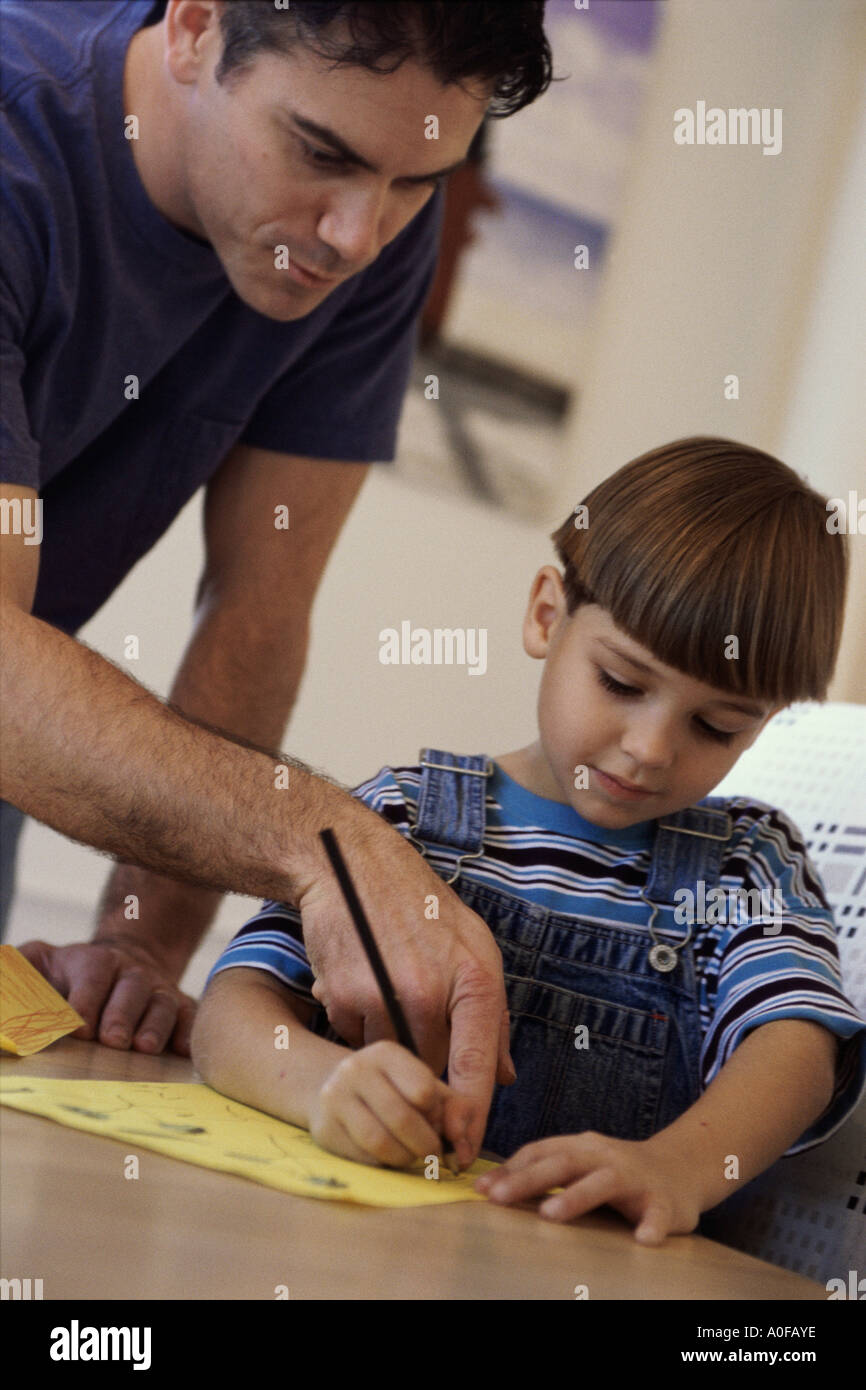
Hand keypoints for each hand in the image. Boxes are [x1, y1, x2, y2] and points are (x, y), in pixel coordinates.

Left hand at [15, 936, 197, 1054]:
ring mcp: (158, 989)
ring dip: (155, 1025)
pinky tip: (184, 1050)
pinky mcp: (179, 1006)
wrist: (123, 961)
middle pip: (133, 986)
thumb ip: (18, 969)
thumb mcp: (40, 961)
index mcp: (96, 960)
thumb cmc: (70, 973)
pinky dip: (189, 1032)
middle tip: (112, 1040)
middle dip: (122, 1013)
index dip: (86, 998)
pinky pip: (190, 1016)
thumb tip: (2, 978)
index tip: (78, 1026)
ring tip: (144, 1049)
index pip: (93, 973)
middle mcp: (132, 972)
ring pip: (162, 1002)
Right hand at [298, 800, 515, 1160]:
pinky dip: (359, 1023)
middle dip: (428, 1073)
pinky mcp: (345, 994)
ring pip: (391, 1057)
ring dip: (390, 1043)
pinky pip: (355, 1036)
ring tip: (390, 991)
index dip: (471, 1116)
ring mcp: (385, 994)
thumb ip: (491, 1013)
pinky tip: (364, 982)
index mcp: (474, 979)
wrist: (352, 865)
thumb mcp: (474, 946)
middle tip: (419, 1045)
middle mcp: (430, 992)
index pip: (477, 1066)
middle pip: (431, 1070)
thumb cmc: (419, 904)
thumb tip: (505, 1076)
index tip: (463, 1150)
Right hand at [308, 1039, 474, 1168]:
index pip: (423, 1090)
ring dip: (404, 1158)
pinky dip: (382, 1165)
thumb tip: (465, 1153)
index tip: (438, 1123)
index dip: (437, 1115)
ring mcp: (334, 1098)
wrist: (332, 1088)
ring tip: (411, 1156)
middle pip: (402, 1119)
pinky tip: (387, 1157)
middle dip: (426, 1145)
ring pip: (379, 1142)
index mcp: (386, 1053)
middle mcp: (356, 1069)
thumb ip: (457, 1110)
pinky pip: (361, 1158)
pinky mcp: (323, 1128)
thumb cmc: (391, 1090)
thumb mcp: (425, 1086)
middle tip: (433, 1155)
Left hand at [474, 1131, 702, 1243]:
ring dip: (576, 1197)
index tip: (480, 1189)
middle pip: (563, 1164)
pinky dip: (651, 1226)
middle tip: (498, 1198)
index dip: (510, 1169)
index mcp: (581, 1148)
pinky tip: (642, 1240)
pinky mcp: (664, 1202)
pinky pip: (658, 1214)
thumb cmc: (615, 1171)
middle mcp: (604, 1157)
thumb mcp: (579, 1164)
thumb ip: (542, 1173)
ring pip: (604, 1183)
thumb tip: (488, 1187)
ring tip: (551, 1215)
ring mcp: (635, 1178)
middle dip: (528, 1180)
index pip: (540, 1152)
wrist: (680, 1168)